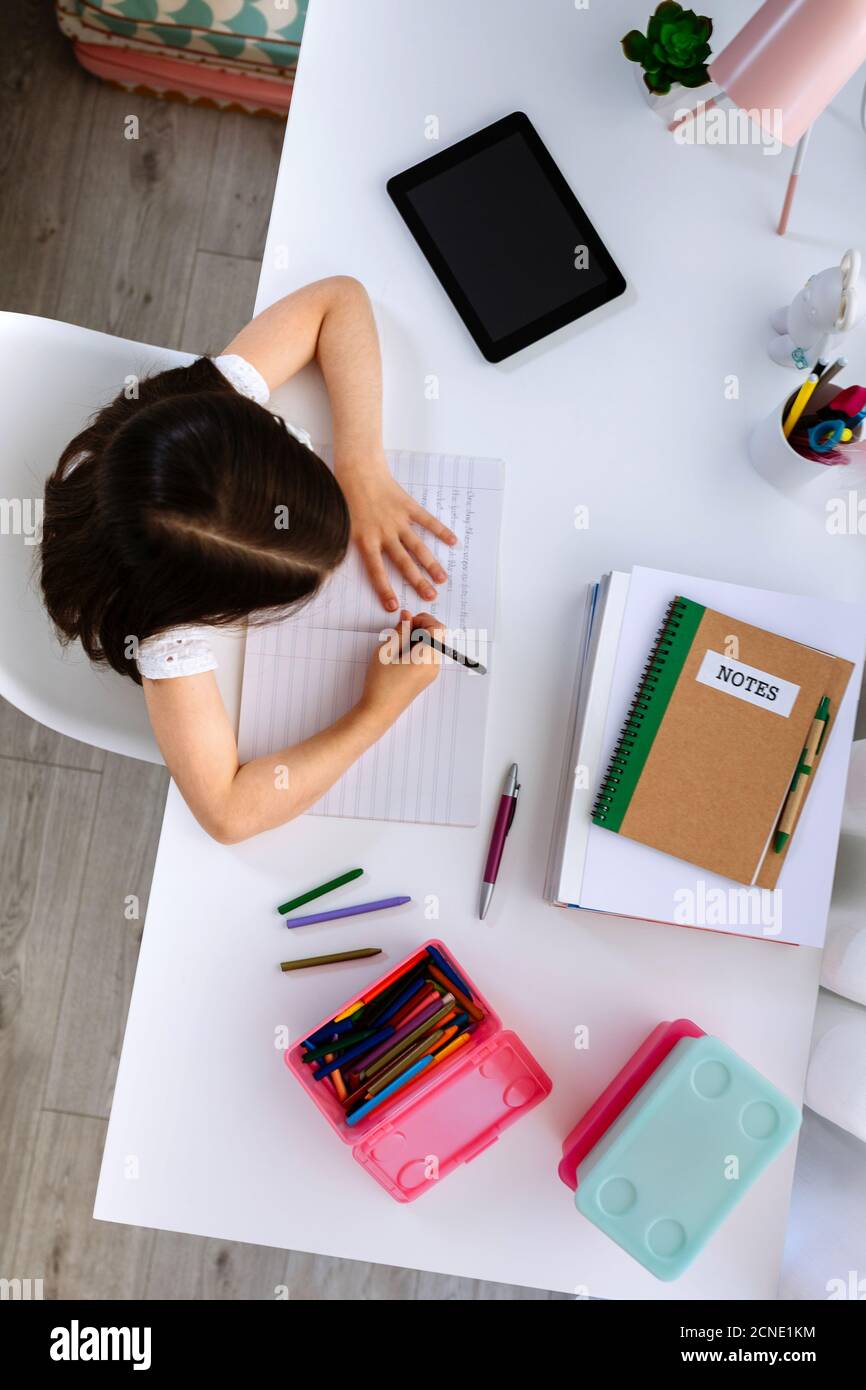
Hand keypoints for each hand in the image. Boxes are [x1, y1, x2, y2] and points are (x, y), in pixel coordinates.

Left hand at [335, 458, 456, 611]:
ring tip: (442, 579)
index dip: (385, 589)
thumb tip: (335, 565)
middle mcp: (384, 533)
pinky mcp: (408, 506)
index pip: (376, 571)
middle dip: (417, 582)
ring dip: (431, 564)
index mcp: (365, 539)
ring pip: (417, 546)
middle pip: (403, 562)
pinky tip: (453, 541)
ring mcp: (398, 520)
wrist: (357, 468)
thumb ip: (344, 545)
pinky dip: (440, 530)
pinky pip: (427, 520)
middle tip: (430, 597)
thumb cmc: (344, 495)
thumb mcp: (339, 524)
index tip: (394, 606)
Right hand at [359, 611, 442, 724]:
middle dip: (421, 627)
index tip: (407, 621)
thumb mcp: (386, 651)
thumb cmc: (380, 683)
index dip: (424, 619)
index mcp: (426, 658)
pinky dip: (418, 648)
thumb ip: (399, 631)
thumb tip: (407, 616)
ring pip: (433, 644)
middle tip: (401, 629)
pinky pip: (428, 655)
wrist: (379, 711)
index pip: (437, 628)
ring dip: (419, 637)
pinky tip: (401, 653)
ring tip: (398, 643)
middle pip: (437, 636)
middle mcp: (434, 665)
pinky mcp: (426, 677)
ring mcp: (432, 672)